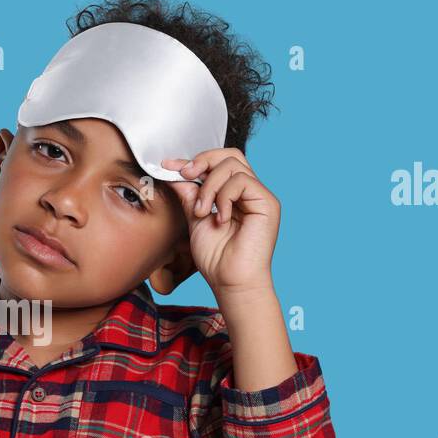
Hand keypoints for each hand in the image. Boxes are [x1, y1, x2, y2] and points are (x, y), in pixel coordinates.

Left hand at [159, 149, 280, 298]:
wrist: (230, 282)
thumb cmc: (216, 258)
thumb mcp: (195, 218)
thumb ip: (189, 194)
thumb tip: (174, 170)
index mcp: (234, 195)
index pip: (219, 163)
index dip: (195, 161)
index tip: (170, 166)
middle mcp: (249, 193)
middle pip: (230, 155)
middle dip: (203, 160)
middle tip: (184, 175)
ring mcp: (260, 196)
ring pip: (233, 166)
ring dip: (209, 185)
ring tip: (201, 211)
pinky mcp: (267, 203)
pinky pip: (241, 181)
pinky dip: (223, 197)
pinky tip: (219, 218)